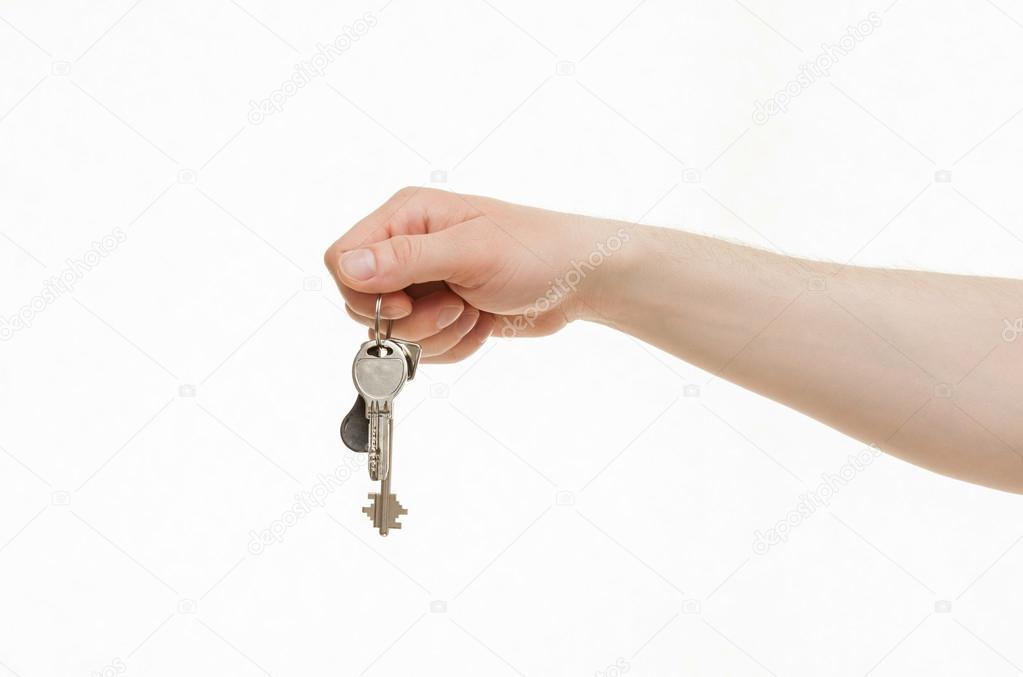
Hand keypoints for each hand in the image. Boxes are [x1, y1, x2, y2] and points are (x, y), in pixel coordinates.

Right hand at [323, 187, 630, 361]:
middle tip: (454, 305)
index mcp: (406, 217)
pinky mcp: (441, 314)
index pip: (343, 260)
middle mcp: (408, 248)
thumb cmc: (535, 251)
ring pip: (395, 333)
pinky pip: (423, 348)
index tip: (410, 301)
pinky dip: (454, 345)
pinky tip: (482, 322)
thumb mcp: (470, 252)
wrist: (581, 280)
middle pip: (364, 304)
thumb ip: (406, 259)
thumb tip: (348, 266)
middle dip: (411, 320)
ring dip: (438, 334)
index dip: (367, 292)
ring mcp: (424, 284)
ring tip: (474, 311)